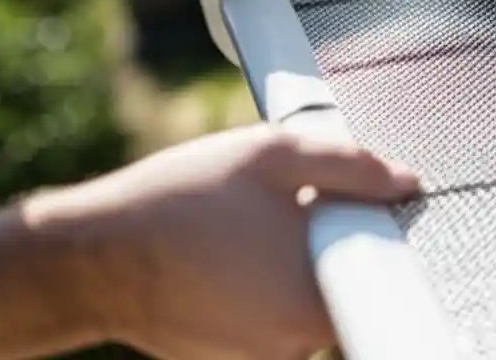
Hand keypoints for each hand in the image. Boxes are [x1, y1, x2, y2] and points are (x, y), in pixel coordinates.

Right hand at [32, 124, 418, 358]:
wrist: (89, 258)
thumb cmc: (178, 201)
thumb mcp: (271, 156)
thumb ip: (351, 167)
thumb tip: (406, 182)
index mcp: (316, 296)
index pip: (388, 277)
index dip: (382, 236)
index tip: (366, 207)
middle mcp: (297, 342)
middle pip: (347, 287)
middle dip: (333, 244)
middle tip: (294, 208)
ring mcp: (265, 357)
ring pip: (307, 302)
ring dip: (294, 264)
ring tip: (249, 228)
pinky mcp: (235, 358)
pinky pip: (272, 318)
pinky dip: (262, 286)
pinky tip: (228, 253)